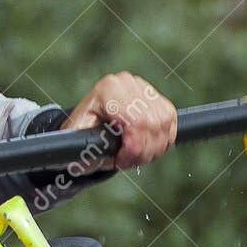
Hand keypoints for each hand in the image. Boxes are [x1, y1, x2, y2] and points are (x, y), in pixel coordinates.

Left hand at [61, 72, 177, 171]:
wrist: (87, 124)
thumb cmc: (79, 134)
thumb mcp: (76, 142)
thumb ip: (88, 147)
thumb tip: (106, 153)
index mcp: (107, 89)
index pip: (135, 121)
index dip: (134, 148)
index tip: (122, 162)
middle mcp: (127, 83)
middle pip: (152, 123)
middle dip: (144, 151)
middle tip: (129, 163)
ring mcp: (143, 87)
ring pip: (164, 123)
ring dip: (155, 147)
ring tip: (137, 158)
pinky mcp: (155, 96)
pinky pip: (170, 120)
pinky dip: (163, 139)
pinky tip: (148, 148)